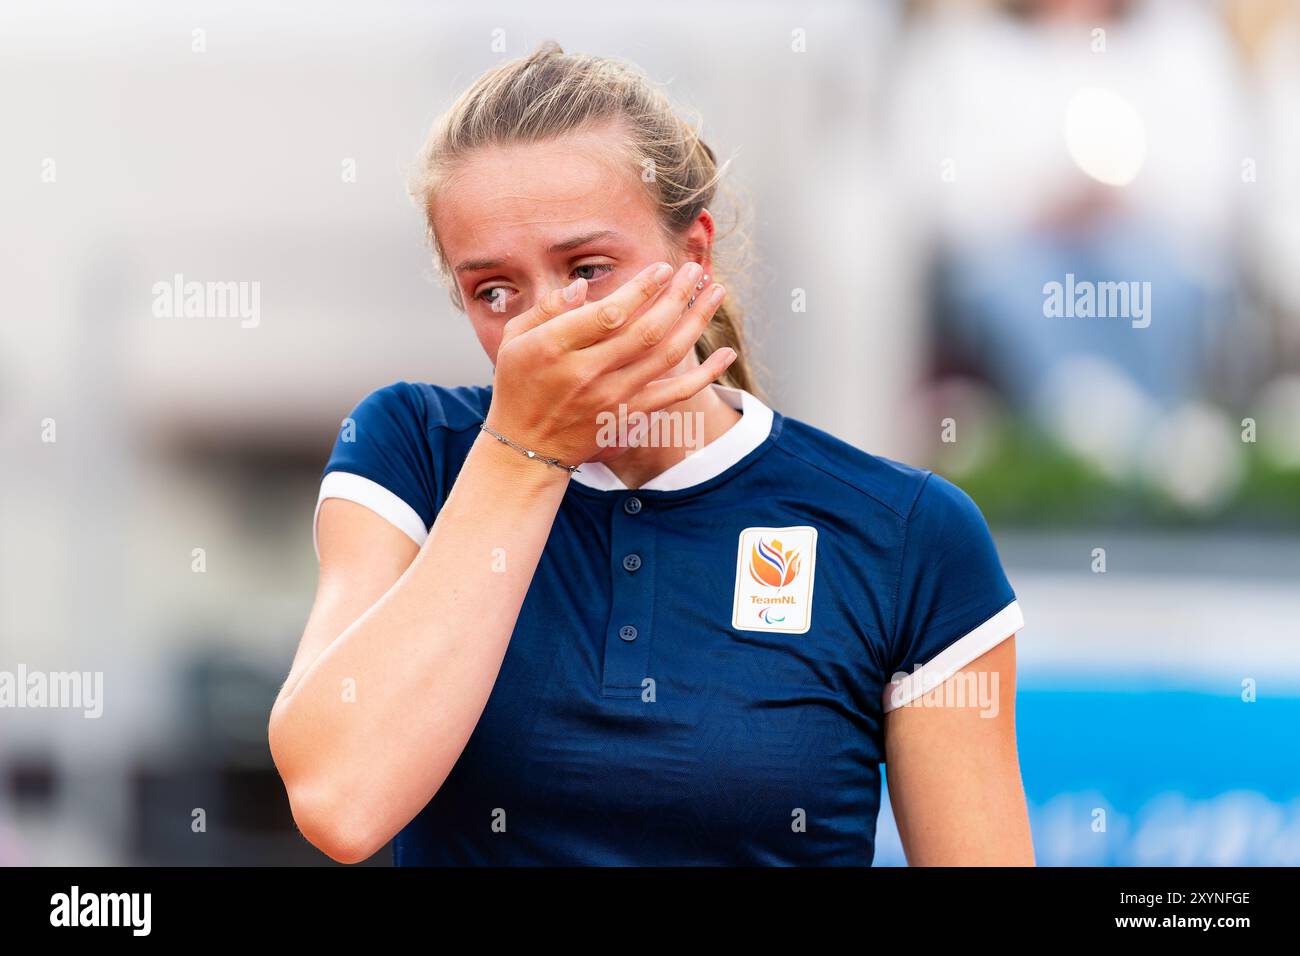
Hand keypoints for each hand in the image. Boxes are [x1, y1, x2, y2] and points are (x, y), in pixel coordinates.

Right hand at [484, 260, 734, 466]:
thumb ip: (548, 308)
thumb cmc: (519, 382)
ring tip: (715, 293)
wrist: (528, 445)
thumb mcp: (515, 338)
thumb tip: (582, 285)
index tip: (663, 268)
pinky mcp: (629, 415)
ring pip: (666, 356)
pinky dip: (705, 375)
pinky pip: (675, 394)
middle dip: (678, 296)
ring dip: (696, 322)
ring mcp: (612, 397)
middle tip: (696, 271)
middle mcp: (587, 373)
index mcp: (556, 347)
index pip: (609, 313)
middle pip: (646, 331)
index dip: (642, 288)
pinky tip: (726, 354)